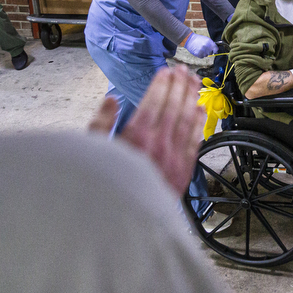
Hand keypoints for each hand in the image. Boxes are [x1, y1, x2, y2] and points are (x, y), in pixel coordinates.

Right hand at [89, 66, 205, 196]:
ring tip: (195, 82)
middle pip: (174, 106)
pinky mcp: (184, 170)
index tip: (167, 71)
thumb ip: (101, 124)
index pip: (154, 101)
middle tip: (184, 70)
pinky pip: (195, 140)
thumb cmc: (103, 187)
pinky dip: (198, 122)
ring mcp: (174, 156)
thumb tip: (111, 100)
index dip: (162, 84)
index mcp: (135, 136)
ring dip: (191, 98)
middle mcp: (158, 143)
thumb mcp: (91, 152)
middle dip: (179, 85)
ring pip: (187, 120)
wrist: (124, 222)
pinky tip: (200, 109)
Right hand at [183, 33, 216, 57]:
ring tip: (200, 49)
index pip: (216, 49)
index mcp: (209, 42)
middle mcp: (206, 46)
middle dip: (209, 51)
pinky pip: (202, 57)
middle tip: (205, 48)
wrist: (189, 39)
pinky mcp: (198, 54)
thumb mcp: (206, 39)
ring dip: (204, 53)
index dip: (215, 51)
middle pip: (211, 53)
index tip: (215, 51)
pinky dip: (200, 55)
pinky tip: (198, 51)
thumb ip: (211, 44)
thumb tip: (216, 49)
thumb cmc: (198, 39)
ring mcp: (202, 50)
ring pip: (206, 55)